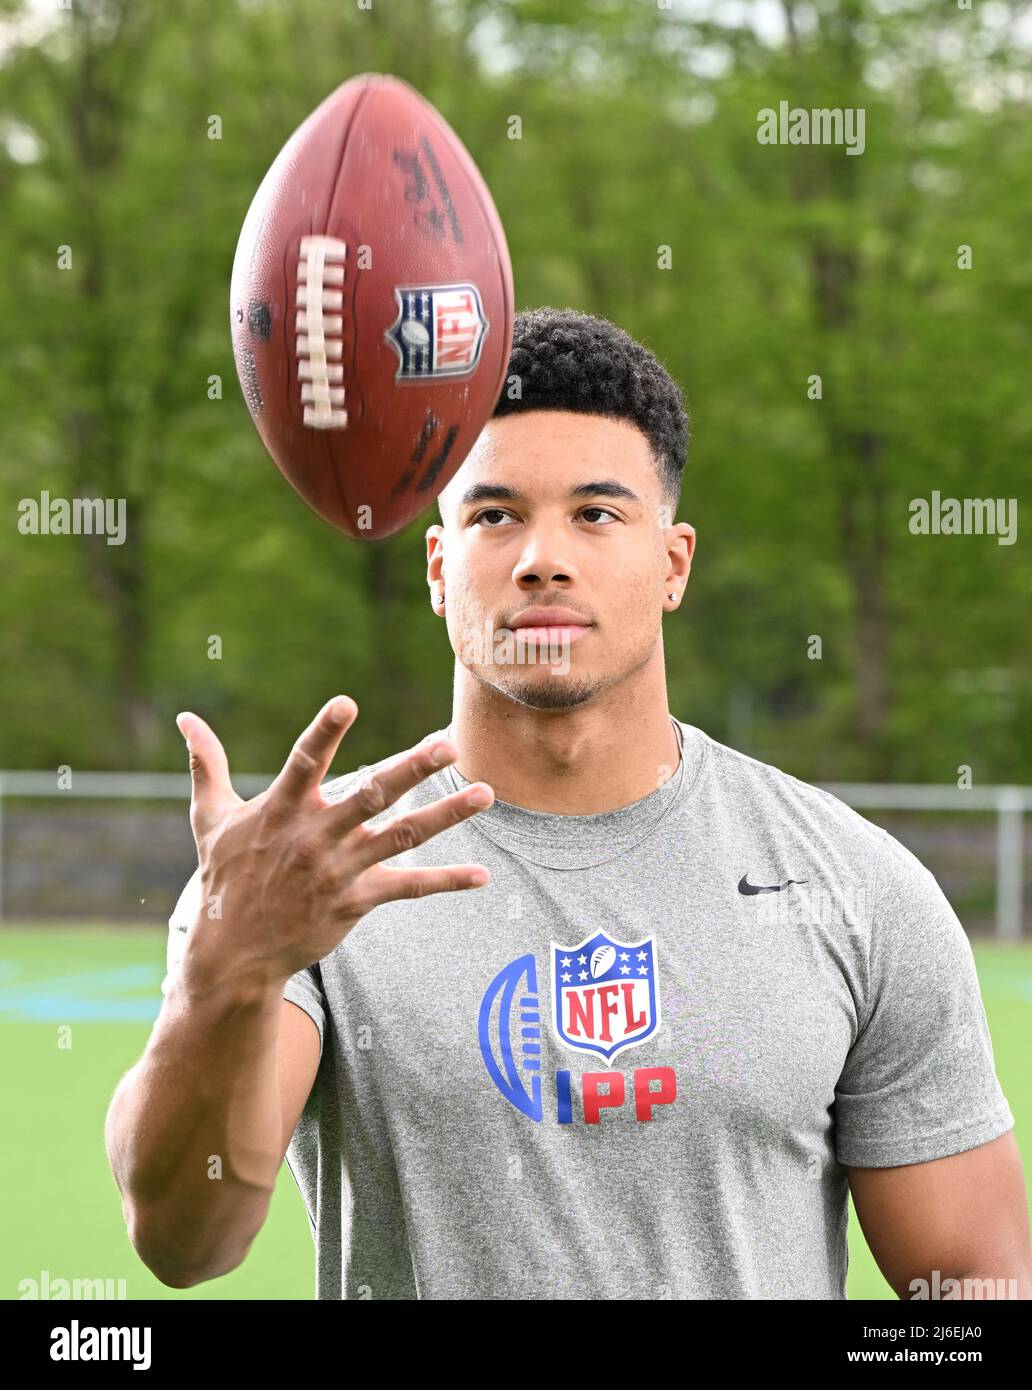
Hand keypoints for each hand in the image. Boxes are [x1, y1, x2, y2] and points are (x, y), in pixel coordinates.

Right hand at [175, 696, 493, 984]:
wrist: (232, 953)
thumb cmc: (224, 876)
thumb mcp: (210, 818)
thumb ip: (207, 764)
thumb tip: (185, 719)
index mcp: (281, 809)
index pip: (303, 762)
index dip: (324, 733)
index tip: (347, 703)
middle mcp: (314, 837)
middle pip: (370, 795)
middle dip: (412, 769)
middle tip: (448, 745)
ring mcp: (337, 870)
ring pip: (401, 836)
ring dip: (446, 815)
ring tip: (486, 793)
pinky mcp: (354, 901)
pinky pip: (407, 888)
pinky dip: (446, 882)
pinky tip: (483, 877)